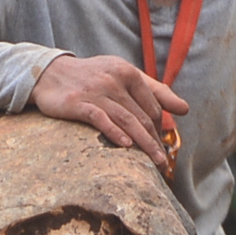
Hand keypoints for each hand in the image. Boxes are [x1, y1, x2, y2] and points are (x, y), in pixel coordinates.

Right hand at [31, 53, 188, 165]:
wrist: (50, 74)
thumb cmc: (92, 76)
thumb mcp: (123, 75)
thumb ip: (154, 90)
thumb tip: (185, 109)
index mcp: (127, 72)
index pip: (151, 106)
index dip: (159, 128)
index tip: (163, 148)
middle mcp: (114, 79)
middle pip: (141, 116)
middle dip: (155, 141)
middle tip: (163, 163)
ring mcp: (95, 91)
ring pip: (126, 120)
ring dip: (144, 143)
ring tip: (155, 162)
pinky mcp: (77, 103)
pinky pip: (100, 119)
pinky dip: (115, 132)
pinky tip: (126, 146)